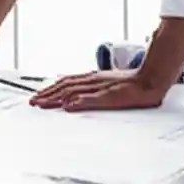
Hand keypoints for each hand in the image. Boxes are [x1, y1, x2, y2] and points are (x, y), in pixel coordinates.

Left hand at [29, 70, 168, 111]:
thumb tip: (74, 97)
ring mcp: (101, 88)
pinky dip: (80, 101)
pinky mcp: (111, 96)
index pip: (66, 82)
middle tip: (33, 102)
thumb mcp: (107, 83)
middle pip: (65, 86)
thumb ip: (91, 89)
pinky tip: (70, 106)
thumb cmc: (131, 84)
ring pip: (74, 91)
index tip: (38, 96)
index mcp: (92, 78)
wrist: (150, 80)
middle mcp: (93, 80)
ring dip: (57, 97)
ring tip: (43, 104)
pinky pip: (93, 99)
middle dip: (47, 94)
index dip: (50, 89)